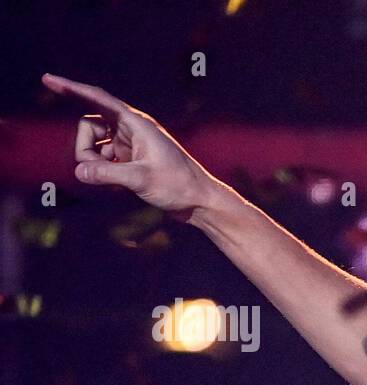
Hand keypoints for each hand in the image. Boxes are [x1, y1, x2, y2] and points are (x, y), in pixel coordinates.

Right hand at [41, 73, 223, 217]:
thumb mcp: (140, 179)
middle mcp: (131, 129)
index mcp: (136, 123)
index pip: (98, 98)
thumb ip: (107, 173)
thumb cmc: (178, 186)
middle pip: (88, 126)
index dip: (71, 88)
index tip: (48, 80)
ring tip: (112, 182)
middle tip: (95, 172)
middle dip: (84, 149)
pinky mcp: (129, 159)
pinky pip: (102, 159)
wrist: (199, 202)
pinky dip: (102, 171)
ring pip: (93, 144)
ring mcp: (129, 144)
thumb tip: (78, 171)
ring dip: (93, 162)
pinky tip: (120, 187)